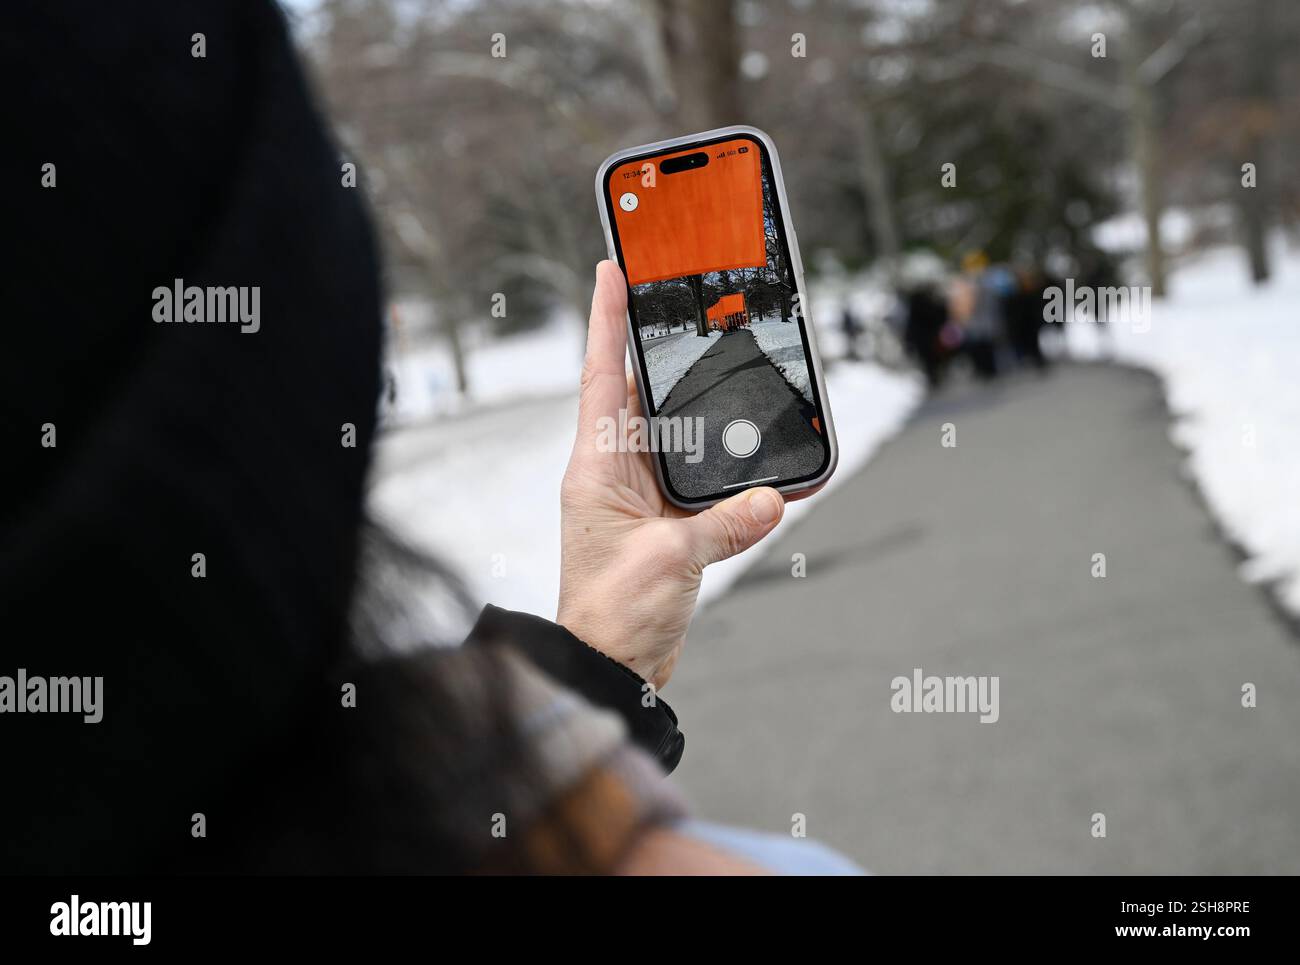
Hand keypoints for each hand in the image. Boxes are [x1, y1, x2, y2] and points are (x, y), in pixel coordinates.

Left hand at [557, 261, 785, 689]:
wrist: (611, 670)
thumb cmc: (614, 616)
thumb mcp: (671, 561)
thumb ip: (723, 524)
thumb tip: (771, 498)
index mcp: (597, 469)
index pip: (599, 376)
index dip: (605, 321)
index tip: (611, 270)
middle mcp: (615, 474)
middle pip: (642, 395)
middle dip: (664, 352)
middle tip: (689, 306)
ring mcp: (639, 499)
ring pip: (676, 435)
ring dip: (704, 411)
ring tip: (735, 370)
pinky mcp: (664, 524)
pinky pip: (700, 480)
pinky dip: (729, 469)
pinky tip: (760, 462)